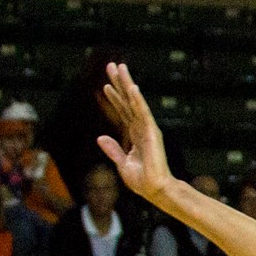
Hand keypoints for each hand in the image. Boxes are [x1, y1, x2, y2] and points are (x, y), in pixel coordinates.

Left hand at [98, 63, 178, 200]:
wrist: (155, 190)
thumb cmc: (142, 180)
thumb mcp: (122, 163)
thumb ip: (112, 149)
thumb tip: (100, 137)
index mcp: (135, 134)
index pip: (122, 111)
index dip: (114, 97)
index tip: (105, 85)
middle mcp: (141, 127)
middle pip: (128, 100)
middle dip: (119, 83)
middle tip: (112, 65)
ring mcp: (147, 127)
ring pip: (134, 101)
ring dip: (126, 83)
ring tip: (120, 67)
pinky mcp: (151, 132)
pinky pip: (142, 112)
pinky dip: (137, 99)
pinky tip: (132, 87)